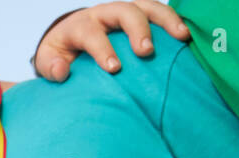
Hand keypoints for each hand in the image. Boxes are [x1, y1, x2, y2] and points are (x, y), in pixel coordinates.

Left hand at [34, 2, 191, 81]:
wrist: (70, 39)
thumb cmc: (61, 54)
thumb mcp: (48, 61)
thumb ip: (51, 67)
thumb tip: (62, 70)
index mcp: (80, 25)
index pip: (91, 33)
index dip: (102, 48)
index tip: (114, 68)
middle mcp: (104, 13)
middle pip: (124, 12)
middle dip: (137, 30)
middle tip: (146, 52)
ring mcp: (124, 12)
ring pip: (147, 6)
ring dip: (166, 19)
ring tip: (182, 37)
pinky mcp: (140, 16)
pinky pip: (159, 13)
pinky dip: (175, 21)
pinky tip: (189, 36)